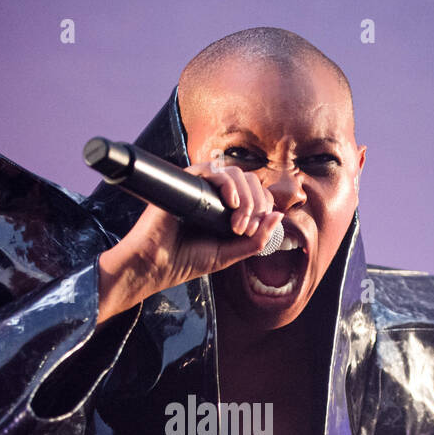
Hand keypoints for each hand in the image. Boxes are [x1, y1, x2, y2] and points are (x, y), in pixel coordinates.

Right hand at [96, 160, 283, 322]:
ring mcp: (201, 187)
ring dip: (246, 198)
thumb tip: (279, 215)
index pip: (256, 194)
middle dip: (257, 204)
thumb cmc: (185, 261)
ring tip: (237, 224)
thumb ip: (256, 240)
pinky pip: (213, 169)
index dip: (264, 206)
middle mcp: (214, 195)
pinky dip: (228, 183)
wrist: (155, 265)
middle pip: (249, 181)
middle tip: (247, 230)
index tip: (255, 231)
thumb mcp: (229, 255)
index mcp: (225, 210)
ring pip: (235, 173)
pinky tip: (232, 203)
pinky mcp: (186, 182)